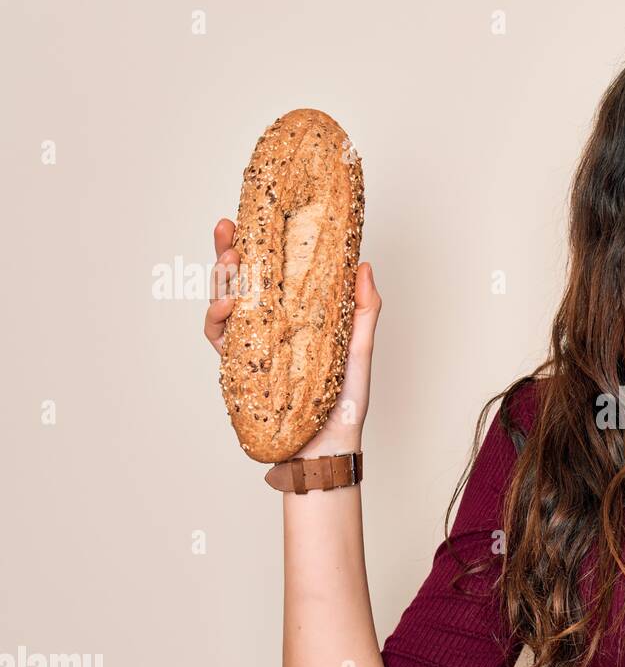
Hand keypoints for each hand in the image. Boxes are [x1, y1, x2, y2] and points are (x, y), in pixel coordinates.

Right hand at [205, 218, 381, 457]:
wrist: (330, 448)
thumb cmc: (347, 404)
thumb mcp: (361, 350)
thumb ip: (364, 310)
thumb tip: (364, 265)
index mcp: (295, 315)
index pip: (275, 274)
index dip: (264, 245)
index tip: (259, 218)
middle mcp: (269, 327)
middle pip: (242, 281)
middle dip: (229, 251)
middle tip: (227, 227)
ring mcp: (252, 346)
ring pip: (224, 302)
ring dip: (221, 277)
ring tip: (231, 260)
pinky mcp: (238, 368)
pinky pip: (219, 338)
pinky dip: (218, 318)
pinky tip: (228, 304)